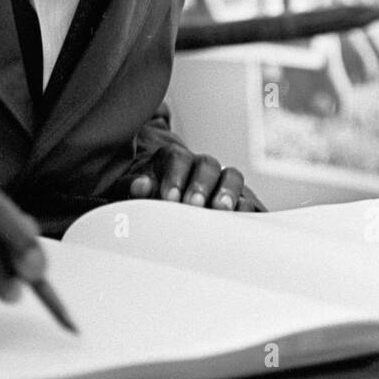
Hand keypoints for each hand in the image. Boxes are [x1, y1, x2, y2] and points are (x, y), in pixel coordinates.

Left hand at [125, 145, 265, 211]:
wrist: (162, 205)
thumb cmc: (146, 195)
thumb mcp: (131, 189)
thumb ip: (132, 186)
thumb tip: (142, 185)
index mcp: (173, 159)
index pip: (177, 160)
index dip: (175, 177)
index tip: (169, 199)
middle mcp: (199, 166)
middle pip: (207, 164)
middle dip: (201, 184)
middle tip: (194, 204)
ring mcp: (220, 182)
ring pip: (231, 176)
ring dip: (228, 191)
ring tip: (222, 210)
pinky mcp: (235, 200)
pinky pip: (246, 197)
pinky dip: (245, 206)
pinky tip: (240, 220)